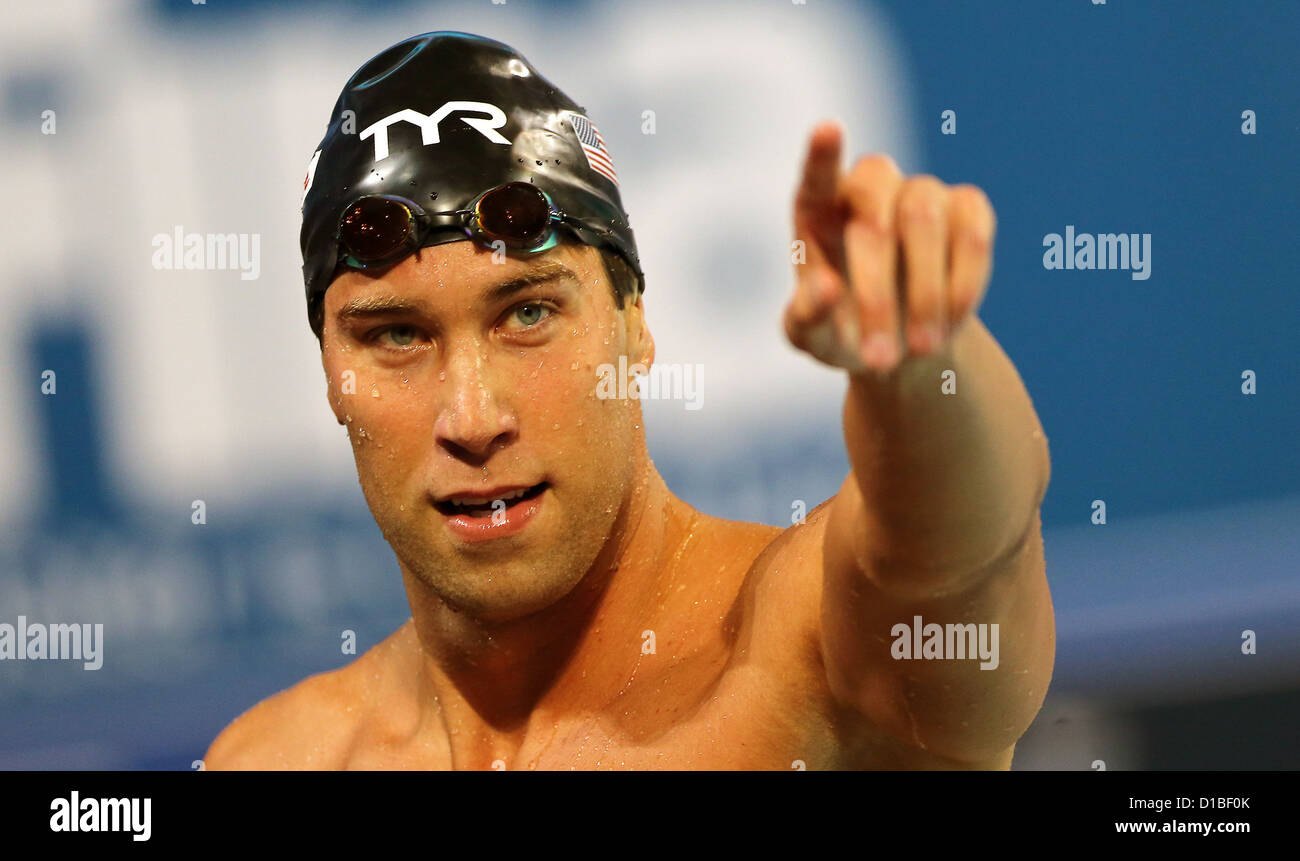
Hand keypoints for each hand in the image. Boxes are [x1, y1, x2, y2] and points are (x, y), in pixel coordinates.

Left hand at [783, 121, 995, 373]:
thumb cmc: (840, 332)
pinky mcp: (967, 208)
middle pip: (874, 216)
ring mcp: (919, 192)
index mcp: (817, 212)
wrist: (899, 342)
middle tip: (879, 357)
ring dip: (924, 296)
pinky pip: (972, 233)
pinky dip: (963, 284)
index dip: (822, 155)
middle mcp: (867, 190)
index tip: (827, 129)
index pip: (817, 176)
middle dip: (877, 292)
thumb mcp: (813, 339)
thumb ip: (807, 318)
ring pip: (925, 221)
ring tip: (918, 352)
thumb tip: (825, 289)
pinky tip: (948, 326)